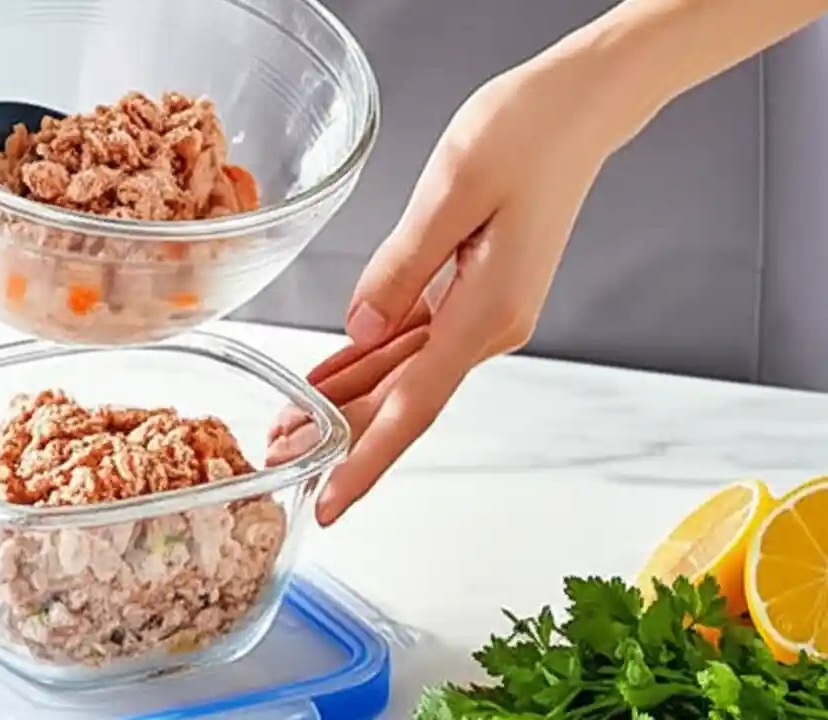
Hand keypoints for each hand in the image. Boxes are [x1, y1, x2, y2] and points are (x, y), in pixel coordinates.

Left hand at [271, 53, 647, 526]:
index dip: (364, 460)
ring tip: (290, 427)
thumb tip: (359, 328)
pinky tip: (330, 378)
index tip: (331, 504)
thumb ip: (401, 267)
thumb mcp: (452, 190)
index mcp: (485, 313)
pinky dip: (370, 361)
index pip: (412, 407)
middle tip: (279, 459)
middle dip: (339, 437)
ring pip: (402, 375)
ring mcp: (484, 312)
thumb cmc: (524, 133)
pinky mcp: (476, 292)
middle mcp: (489, 326)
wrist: (579, 105)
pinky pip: (413, 341)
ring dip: (347, 403)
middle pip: (401, 401)